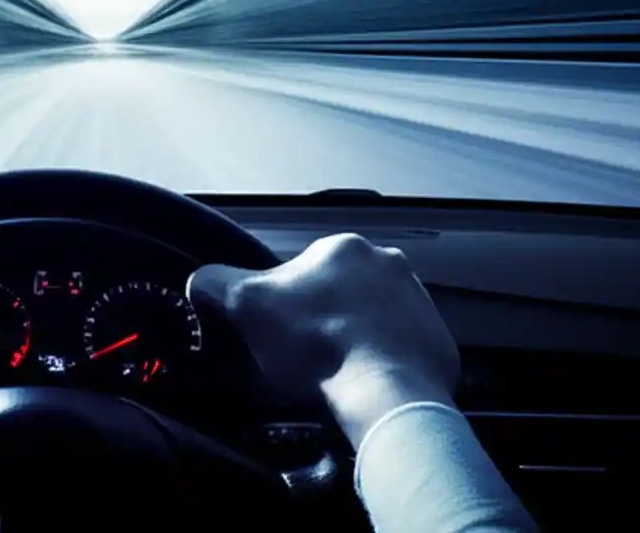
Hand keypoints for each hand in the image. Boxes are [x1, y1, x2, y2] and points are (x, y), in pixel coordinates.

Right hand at [188, 233, 458, 447]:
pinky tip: (366, 381)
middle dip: (323, 316)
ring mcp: (420, 300)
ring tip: (337, 371)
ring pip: (372, 316)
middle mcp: (388, 261)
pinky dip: (384, 360)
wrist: (385, 392)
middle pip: (339, 290)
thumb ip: (214, 283)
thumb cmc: (315, 344)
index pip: (301, 270)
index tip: (280, 332)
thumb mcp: (246, 306)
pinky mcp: (439, 339)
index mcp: (342, 246)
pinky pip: (402, 347)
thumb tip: (200, 280)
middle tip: (307, 353)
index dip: (284, 303)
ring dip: (355, 335)